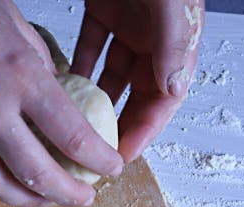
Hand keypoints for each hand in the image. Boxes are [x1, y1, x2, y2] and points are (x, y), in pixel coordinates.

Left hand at [71, 0, 203, 162]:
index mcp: (176, 43)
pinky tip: (67, 86)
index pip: (164, 99)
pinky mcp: (104, 10)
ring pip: (113, 75)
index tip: (124, 155)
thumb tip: (174, 87)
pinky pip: (90, 47)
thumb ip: (172, 42)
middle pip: (138, 95)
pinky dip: (79, 66)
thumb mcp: (171, 4)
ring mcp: (129, 28)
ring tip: (80, 127)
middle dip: (121, 125)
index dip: (146, 130)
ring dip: (97, 101)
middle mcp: (154, 40)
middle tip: (99, 152)